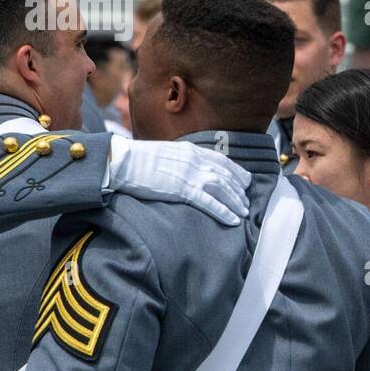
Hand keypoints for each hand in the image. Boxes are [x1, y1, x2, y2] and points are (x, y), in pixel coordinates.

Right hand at [105, 135, 251, 225]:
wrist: (122, 161)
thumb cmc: (139, 159)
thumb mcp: (167, 153)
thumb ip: (182, 159)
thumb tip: (189, 168)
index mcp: (191, 150)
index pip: (222, 161)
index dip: (236, 172)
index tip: (245, 181)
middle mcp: (195, 161)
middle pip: (226, 176)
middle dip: (239, 191)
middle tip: (246, 202)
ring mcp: (190, 175)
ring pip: (222, 189)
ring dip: (235, 202)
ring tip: (244, 213)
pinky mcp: (182, 190)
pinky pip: (209, 202)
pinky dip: (223, 211)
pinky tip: (232, 220)